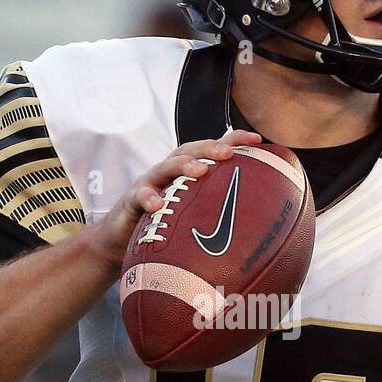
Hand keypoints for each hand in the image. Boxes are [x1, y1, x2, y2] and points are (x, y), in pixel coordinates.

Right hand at [84, 130, 262, 272]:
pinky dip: (148, 198)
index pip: (211, 150)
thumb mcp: (193, 217)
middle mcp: (169, 172)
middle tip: (228, 153)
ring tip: (199, 170)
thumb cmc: (164, 225)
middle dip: (210, 148)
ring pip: (166, 167)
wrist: (121, 240)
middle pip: (190, 151)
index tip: (257, 141)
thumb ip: (217, 215)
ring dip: (183, 166)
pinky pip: (139, 196)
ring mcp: (149, 183)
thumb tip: (260, 231)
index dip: (233, 141)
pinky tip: (158, 205)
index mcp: (187, 173)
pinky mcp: (130, 201)